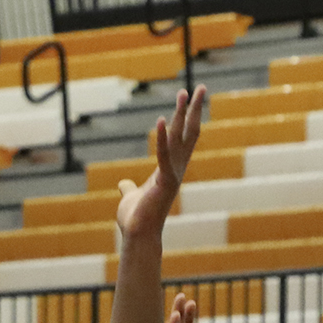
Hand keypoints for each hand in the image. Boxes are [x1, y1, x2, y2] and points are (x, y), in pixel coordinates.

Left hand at [116, 87, 206, 239]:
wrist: (137, 235)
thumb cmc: (135, 218)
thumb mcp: (130, 196)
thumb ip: (128, 187)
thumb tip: (123, 183)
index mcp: (169, 168)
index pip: (181, 137)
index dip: (184, 117)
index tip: (187, 98)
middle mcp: (176, 168)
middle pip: (188, 132)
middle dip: (193, 108)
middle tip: (199, 87)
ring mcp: (173, 174)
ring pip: (182, 139)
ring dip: (183, 115)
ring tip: (185, 93)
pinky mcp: (165, 181)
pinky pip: (164, 156)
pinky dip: (162, 138)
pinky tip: (160, 120)